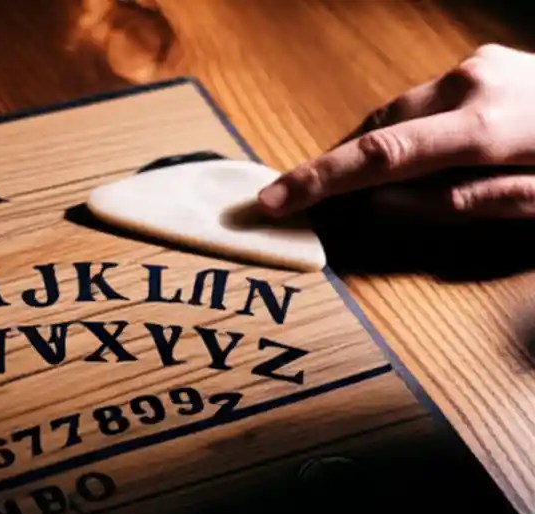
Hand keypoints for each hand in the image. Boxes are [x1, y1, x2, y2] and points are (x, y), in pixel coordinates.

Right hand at [259, 44, 534, 219]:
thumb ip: (459, 205)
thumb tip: (382, 202)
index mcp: (488, 128)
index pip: (380, 156)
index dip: (319, 181)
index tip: (271, 202)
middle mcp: (473, 84)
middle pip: (381, 129)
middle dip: (343, 167)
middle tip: (318, 206)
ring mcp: (479, 65)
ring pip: (398, 111)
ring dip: (378, 150)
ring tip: (373, 189)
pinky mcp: (486, 61)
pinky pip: (425, 100)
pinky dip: (407, 131)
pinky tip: (419, 157)